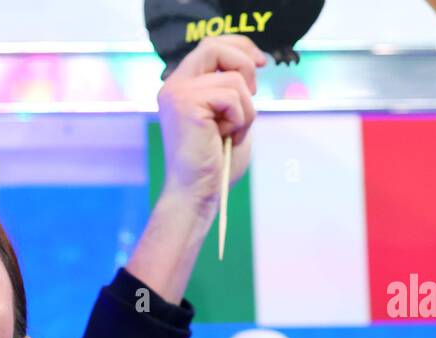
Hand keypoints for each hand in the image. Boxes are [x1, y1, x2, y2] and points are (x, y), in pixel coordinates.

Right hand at [155, 35, 266, 216]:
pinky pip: (232, 96)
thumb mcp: (228, 118)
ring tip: (230, 134)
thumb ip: (232, 91)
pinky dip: (240, 120)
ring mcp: (178, 94)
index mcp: (181, 88)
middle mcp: (174, 87)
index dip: (239, 48)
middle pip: (215, 46)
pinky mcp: (187, 104)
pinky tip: (225, 138)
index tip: (260, 63)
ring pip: (233, 79)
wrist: (197, 194)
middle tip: (252, 93)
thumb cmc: (214, 164)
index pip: (210, 47)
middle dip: (244, 65)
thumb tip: (251, 65)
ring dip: (245, 109)